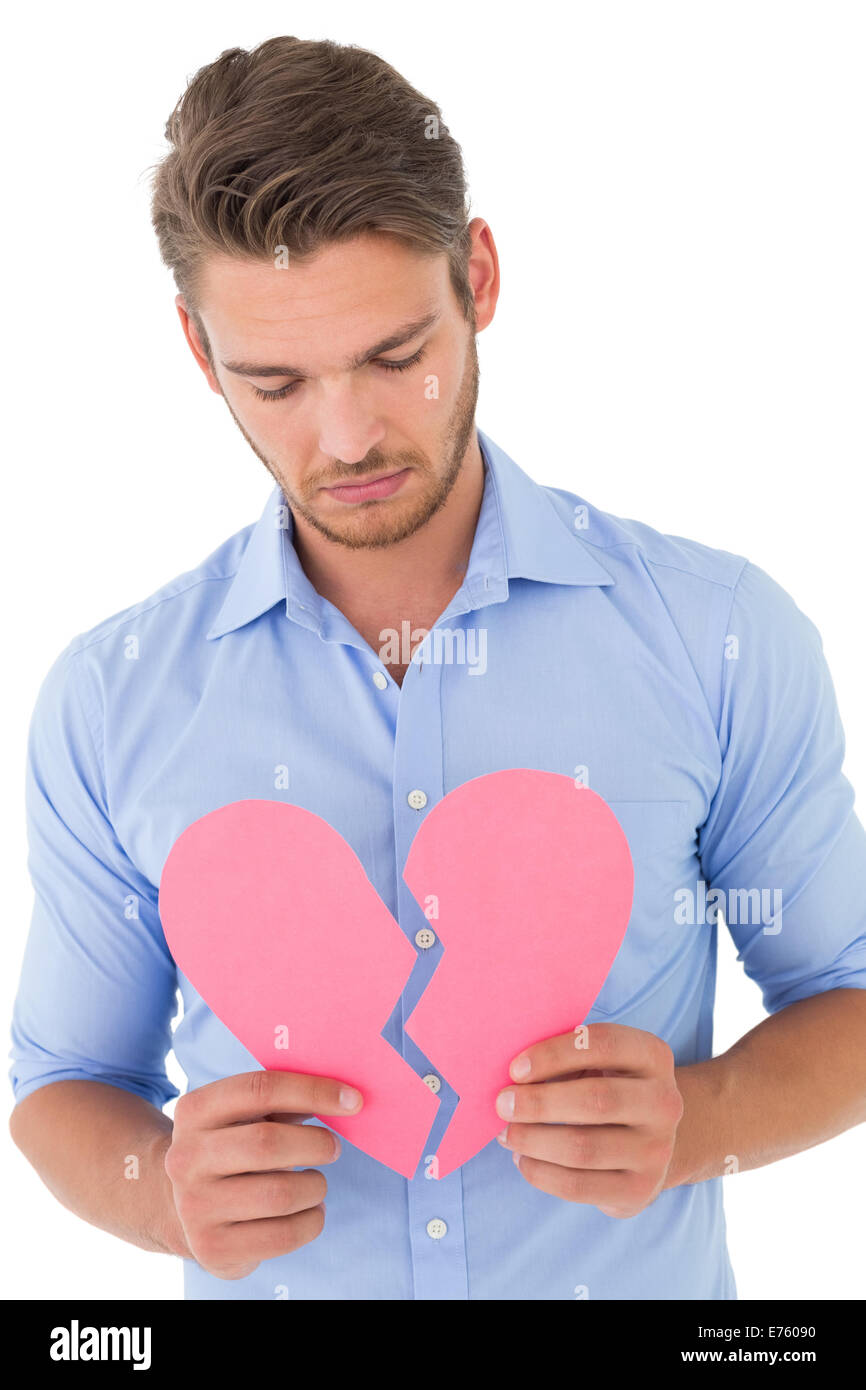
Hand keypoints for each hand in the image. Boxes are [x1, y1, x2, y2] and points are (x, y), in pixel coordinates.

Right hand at [164, 1070, 362, 1278]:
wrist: (186, 1208)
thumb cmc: (234, 1149)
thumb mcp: (245, 1117)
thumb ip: (285, 1102)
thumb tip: (344, 1098)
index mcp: (194, 1111)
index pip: (260, 1089)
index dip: (312, 1091)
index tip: (353, 1100)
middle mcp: (185, 1158)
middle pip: (267, 1143)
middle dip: (316, 1144)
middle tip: (334, 1147)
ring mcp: (195, 1207)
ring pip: (279, 1194)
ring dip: (315, 1186)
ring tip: (316, 1183)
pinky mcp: (213, 1249)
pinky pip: (282, 1236)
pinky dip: (311, 1221)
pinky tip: (310, 1211)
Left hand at [495, 1022, 683, 1216]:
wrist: (650, 1142)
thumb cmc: (608, 1087)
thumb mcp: (599, 1063)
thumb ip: (565, 1059)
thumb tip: (511, 1076)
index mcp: (653, 1056)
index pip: (604, 1045)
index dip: (555, 1054)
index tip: (515, 1069)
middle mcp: (664, 1102)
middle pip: (597, 1100)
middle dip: (540, 1102)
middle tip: (502, 1104)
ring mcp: (656, 1150)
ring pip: (584, 1148)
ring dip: (534, 1140)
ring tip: (507, 1133)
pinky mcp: (639, 1190)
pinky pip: (579, 1185)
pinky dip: (541, 1173)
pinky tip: (522, 1159)